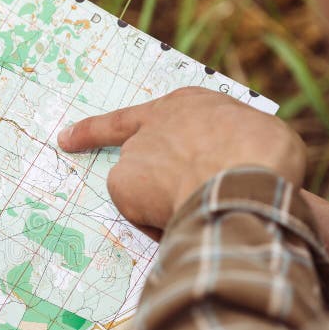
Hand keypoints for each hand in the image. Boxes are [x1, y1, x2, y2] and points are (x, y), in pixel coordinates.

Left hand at [58, 87, 306, 233]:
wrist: (243, 180)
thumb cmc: (262, 156)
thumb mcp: (255, 134)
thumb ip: (224, 143)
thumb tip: (220, 162)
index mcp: (187, 104)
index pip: (135, 115)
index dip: (98, 129)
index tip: (66, 137)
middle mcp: (152, 124)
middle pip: (141, 157)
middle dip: (151, 181)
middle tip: (174, 200)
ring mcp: (133, 152)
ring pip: (142, 190)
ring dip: (162, 205)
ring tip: (201, 212)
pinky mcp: (122, 182)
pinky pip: (139, 215)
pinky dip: (155, 225)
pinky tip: (181, 225)